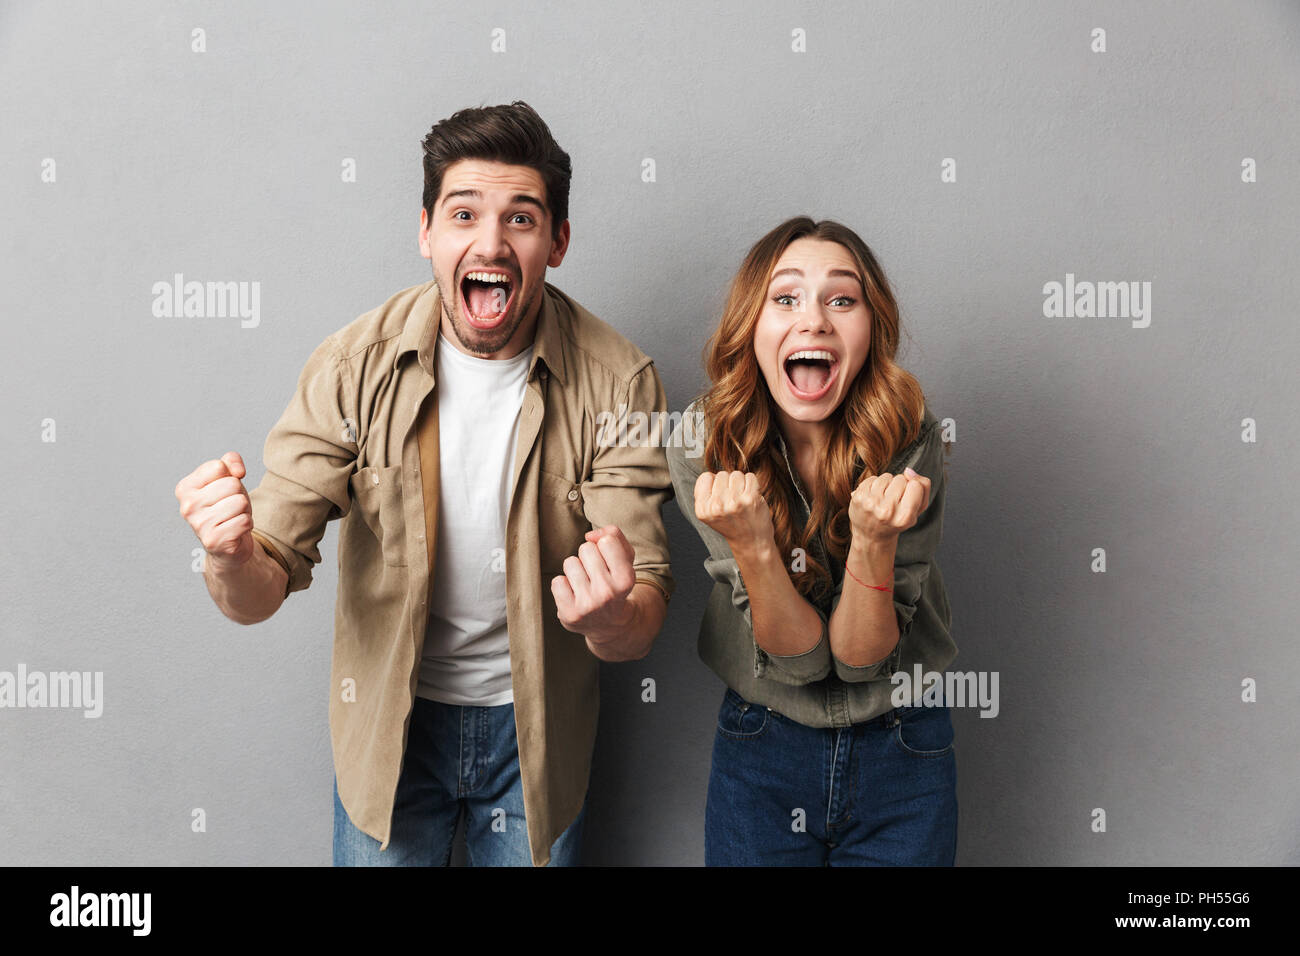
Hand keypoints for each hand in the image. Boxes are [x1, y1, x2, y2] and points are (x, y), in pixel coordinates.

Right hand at [175, 451, 255, 569]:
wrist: (228, 542)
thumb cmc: (227, 506)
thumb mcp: (227, 478)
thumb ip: (230, 461)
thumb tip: (237, 471)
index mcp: (185, 488)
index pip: (219, 466)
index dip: (231, 475)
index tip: (225, 489)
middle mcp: (187, 506)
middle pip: (232, 484)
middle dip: (239, 494)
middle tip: (231, 507)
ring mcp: (199, 525)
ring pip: (240, 502)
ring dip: (244, 510)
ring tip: (233, 518)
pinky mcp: (214, 540)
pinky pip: (245, 521)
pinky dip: (247, 525)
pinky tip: (235, 530)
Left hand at [551, 525, 637, 639]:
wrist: (610, 624)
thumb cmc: (615, 582)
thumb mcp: (626, 558)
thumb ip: (614, 535)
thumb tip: (589, 536)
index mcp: (626, 579)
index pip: (607, 541)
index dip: (605, 548)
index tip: (609, 563)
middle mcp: (607, 593)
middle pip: (586, 549)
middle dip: (589, 558)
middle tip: (596, 575)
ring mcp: (587, 605)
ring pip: (570, 563)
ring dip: (576, 570)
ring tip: (586, 585)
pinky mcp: (569, 613)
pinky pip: (557, 581)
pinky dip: (563, 586)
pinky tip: (575, 595)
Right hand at [694, 471, 774, 551]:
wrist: (751, 542)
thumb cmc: (732, 525)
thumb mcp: (709, 514)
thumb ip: (705, 495)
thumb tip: (711, 475)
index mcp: (703, 509)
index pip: (705, 477)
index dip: (713, 483)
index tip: (720, 495)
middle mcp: (716, 506)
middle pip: (721, 474)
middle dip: (728, 484)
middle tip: (733, 500)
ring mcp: (734, 502)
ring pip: (736, 474)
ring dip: (740, 483)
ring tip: (741, 498)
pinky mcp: (750, 499)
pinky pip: (750, 477)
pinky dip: (752, 484)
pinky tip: (750, 497)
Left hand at [848, 465, 930, 545]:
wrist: (871, 534)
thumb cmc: (897, 520)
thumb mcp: (917, 510)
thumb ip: (923, 488)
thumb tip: (909, 471)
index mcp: (904, 517)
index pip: (916, 485)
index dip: (913, 488)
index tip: (908, 498)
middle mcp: (886, 511)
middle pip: (901, 479)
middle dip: (900, 486)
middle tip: (894, 501)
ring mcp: (871, 503)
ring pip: (887, 476)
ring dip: (887, 484)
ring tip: (884, 499)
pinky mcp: (858, 497)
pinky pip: (873, 478)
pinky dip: (875, 484)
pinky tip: (874, 497)